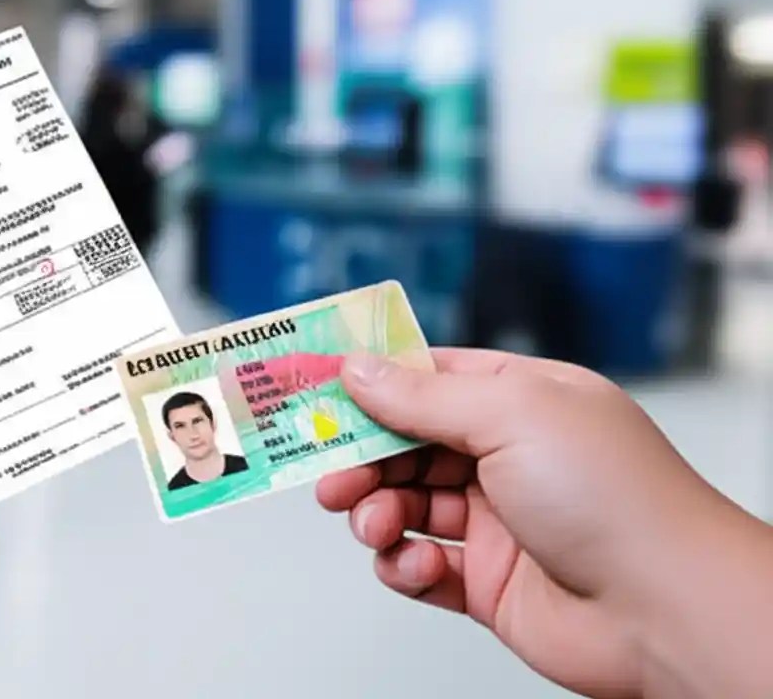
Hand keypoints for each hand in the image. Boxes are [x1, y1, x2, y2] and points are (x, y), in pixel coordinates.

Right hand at [317, 349, 772, 698]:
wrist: (664, 609)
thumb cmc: (612, 497)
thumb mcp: (510, 414)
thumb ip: (422, 395)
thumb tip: (358, 369)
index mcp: (523, 400)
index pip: (430, 378)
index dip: (372, 383)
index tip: (315, 390)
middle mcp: (508, 456)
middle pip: (406, 445)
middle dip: (361, 457)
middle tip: (327, 474)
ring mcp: (497, 521)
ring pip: (405, 506)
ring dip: (376, 513)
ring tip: (375, 524)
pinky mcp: (487, 582)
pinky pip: (420, 567)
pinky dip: (404, 566)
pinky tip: (415, 565)